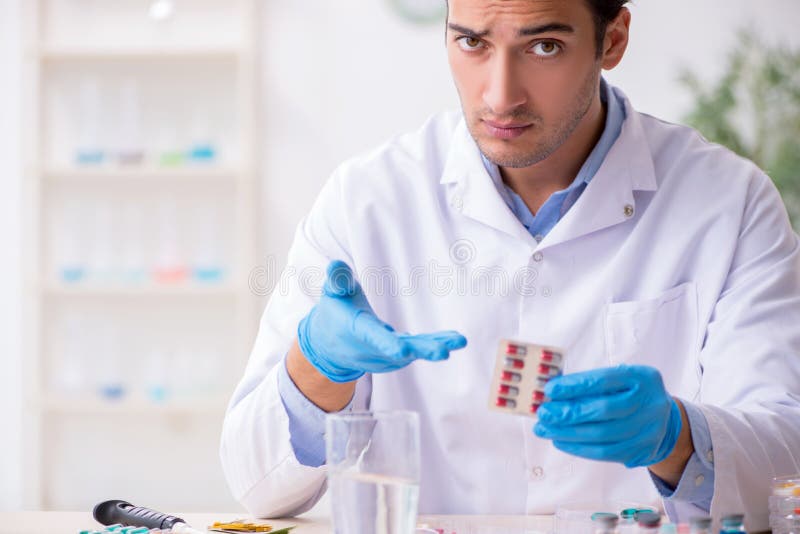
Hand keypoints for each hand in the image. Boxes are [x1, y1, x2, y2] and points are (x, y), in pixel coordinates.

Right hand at [297, 260, 467, 382]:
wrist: (328, 345)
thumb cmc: (335, 311)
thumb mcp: (332, 291)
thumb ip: (337, 279)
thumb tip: (336, 264)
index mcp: (355, 330)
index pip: (371, 337)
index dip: (386, 345)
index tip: (402, 351)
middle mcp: (370, 349)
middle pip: (397, 351)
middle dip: (421, 350)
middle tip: (443, 352)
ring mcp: (382, 358)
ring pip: (411, 353)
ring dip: (433, 347)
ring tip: (458, 340)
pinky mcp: (393, 360)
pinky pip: (415, 353)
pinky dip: (433, 346)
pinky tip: (453, 340)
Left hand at [533, 365, 681, 467]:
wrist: (665, 419)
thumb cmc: (631, 394)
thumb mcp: (619, 380)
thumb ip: (590, 384)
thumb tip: (552, 393)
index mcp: (642, 377)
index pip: (604, 380)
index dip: (575, 385)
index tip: (550, 389)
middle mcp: (650, 403)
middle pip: (603, 410)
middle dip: (568, 412)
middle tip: (543, 413)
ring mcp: (648, 429)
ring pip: (602, 435)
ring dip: (567, 433)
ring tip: (544, 429)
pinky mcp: (642, 450)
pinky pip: (605, 453)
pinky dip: (578, 448)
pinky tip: (560, 440)